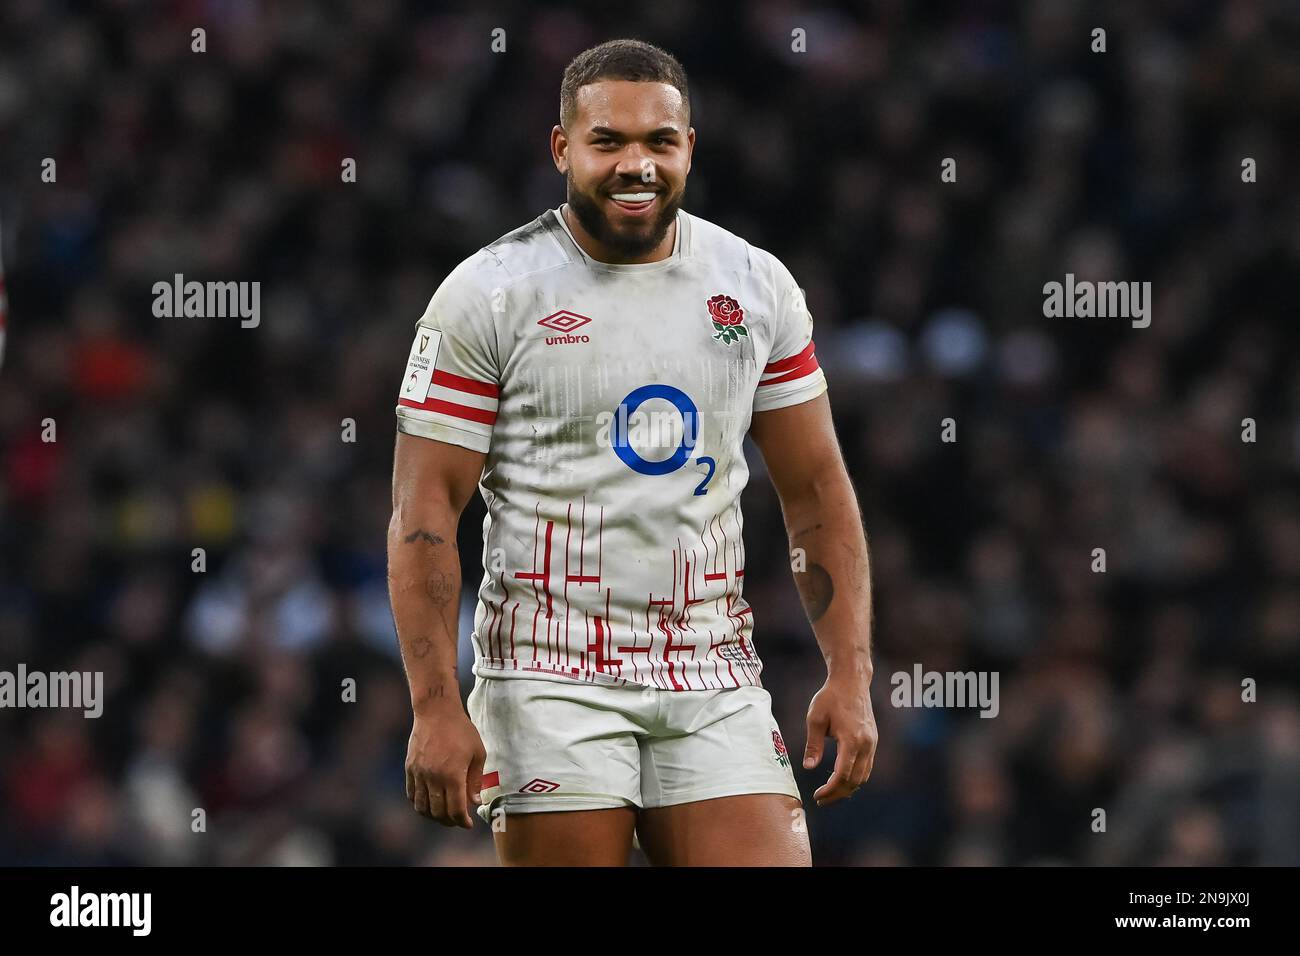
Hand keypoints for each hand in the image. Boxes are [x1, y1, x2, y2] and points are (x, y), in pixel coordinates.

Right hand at [405, 710, 486, 827]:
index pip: (456, 809)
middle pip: (438, 812)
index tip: (468, 824)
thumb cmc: (461, 730)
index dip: (462, 821)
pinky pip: (411, 794)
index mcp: (452, 775)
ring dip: (433, 816)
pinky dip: (420, 804)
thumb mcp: (478, 753)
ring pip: (422, 807)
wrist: (436, 711)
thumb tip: (475, 802)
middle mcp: (433, 777)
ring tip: (443, 815)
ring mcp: (419, 774)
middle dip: (449, 821)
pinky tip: (429, 803)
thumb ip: (476, 780)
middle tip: (457, 820)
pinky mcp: (410, 768)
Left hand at [803, 672, 877, 805]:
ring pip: (863, 776)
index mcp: (851, 739)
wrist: (851, 681)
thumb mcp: (815, 718)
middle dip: (838, 794)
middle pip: (855, 781)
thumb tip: (809, 767)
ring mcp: (872, 743)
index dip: (830, 789)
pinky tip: (841, 780)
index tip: (817, 796)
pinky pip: (867, 767)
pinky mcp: (873, 741)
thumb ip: (813, 744)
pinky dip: (855, 778)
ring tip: (830, 793)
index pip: (842, 775)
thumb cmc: (830, 697)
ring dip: (848, 788)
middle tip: (821, 800)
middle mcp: (866, 744)